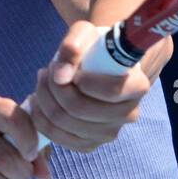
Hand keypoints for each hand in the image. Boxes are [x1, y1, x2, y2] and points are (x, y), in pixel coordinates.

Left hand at [28, 20, 173, 152]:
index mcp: (137, 86)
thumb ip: (73, 46)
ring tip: (43, 81)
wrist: (97, 67)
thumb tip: (60, 76)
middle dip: (54, 88)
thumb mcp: (85, 34)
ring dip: (44, 100)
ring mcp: (110, 133)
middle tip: (47, 71)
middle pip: (80, 109)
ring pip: (65, 123)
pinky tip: (40, 100)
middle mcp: (128, 114)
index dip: (82, 80)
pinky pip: (59, 138)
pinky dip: (42, 119)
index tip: (67, 66)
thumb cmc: (94, 49)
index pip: (111, 91)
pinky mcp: (91, 144)